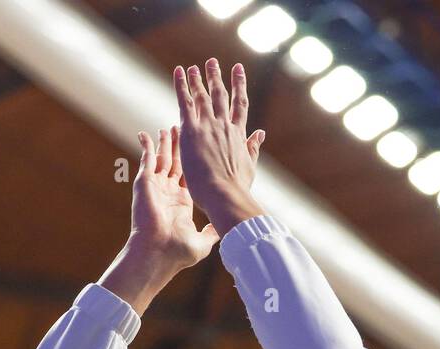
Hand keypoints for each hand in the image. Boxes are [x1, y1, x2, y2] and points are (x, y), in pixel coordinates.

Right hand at [128, 125, 218, 271]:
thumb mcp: (202, 241)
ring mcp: (155, 188)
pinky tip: (145, 134)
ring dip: (165, 144)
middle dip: (181, 148)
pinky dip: (145, 146)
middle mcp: (168, 193)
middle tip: (187, 131)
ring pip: (162, 159)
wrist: (157, 254)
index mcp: (181, 202)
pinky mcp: (144, 184)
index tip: (202, 149)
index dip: (195, 162)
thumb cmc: (178, 251)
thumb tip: (223, 229)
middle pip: (176, 164)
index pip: (190, 176)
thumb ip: (212, 232)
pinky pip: (145, 160)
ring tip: (169, 128)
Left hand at [173, 59, 266, 229]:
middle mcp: (225, 125)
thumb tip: (261, 133)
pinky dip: (182, 85)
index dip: (239, 85)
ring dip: (198, 78)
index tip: (237, 69)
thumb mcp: (249, 166)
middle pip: (220, 95)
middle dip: (216, 77)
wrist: (225, 194)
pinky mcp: (192, 130)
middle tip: (211, 62)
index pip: (239, 105)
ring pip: (203, 95)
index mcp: (239, 134)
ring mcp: (209, 126)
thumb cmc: (237, 188)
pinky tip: (178, 71)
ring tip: (193, 67)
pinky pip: (185, 102)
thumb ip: (253, 147)